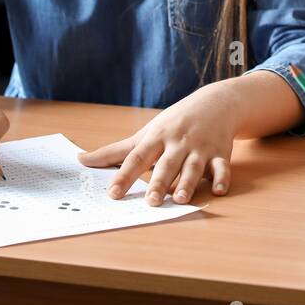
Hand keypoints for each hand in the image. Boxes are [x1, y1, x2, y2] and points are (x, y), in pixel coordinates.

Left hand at [79, 92, 236, 205]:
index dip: (124, 176)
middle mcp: (178, 143)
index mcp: (157, 138)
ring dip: (188, 182)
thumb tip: (82, 160)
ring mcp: (200, 148)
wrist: (216, 103)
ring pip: (193, 167)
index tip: (113, 194)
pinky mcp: (220, 154)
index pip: (137, 158)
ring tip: (180, 199)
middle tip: (150, 201)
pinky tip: (218, 190)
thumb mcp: (146, 132)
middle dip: (159, 182)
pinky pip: (222, 167)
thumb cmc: (175, 122)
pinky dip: (221, 179)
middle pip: (167, 164)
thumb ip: (116, 151)